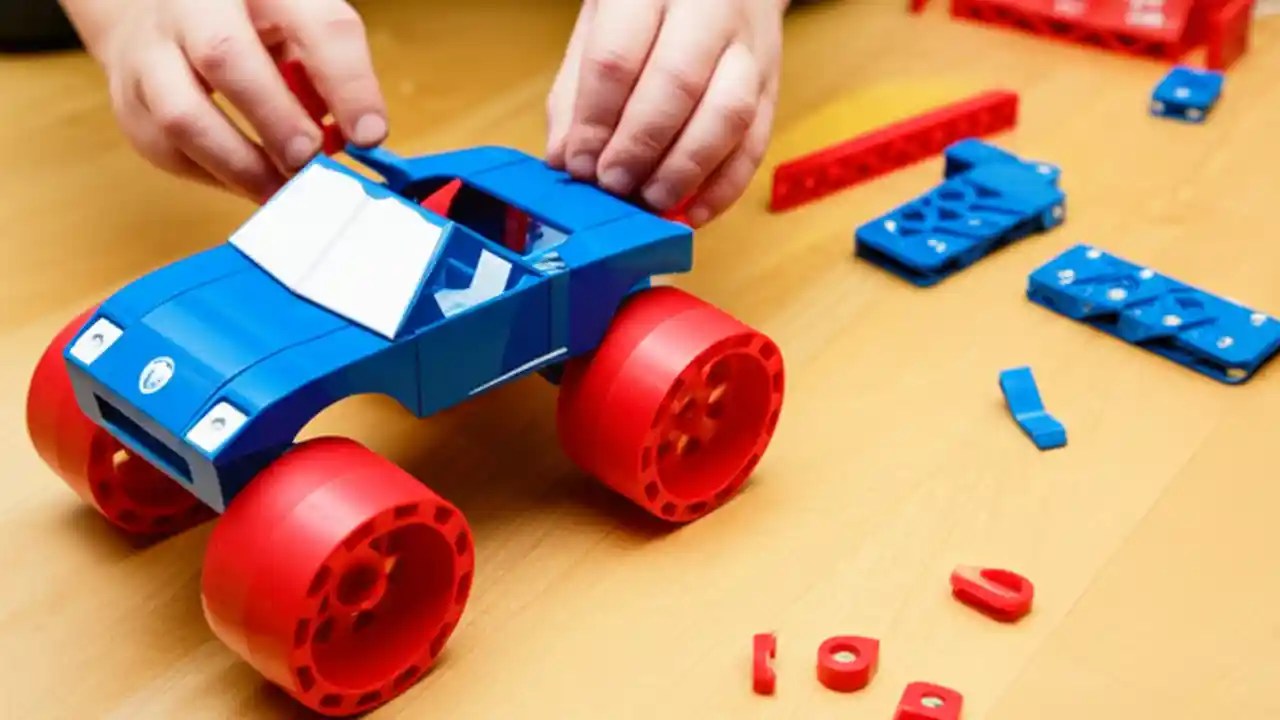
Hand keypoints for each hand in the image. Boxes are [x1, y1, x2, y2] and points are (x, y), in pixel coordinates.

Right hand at [93, 0, 386, 199]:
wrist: (153, 9)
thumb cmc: (247, 20)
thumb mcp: (298, 23)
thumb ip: (329, 70)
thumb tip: (358, 134)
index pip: (314, 22)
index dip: (347, 82)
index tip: (370, 135)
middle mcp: (192, 6)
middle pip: (226, 55)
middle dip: (277, 120)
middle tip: (312, 161)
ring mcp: (149, 52)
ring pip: (182, 114)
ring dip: (244, 165)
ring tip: (286, 190)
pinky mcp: (129, 101)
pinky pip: (170, 151)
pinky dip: (219, 177)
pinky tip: (255, 185)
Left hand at [545, 0, 786, 226]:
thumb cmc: (652, 6)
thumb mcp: (600, 24)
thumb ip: (577, 90)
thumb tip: (566, 158)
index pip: (618, 59)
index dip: (596, 120)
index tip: (581, 164)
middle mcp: (709, 11)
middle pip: (676, 85)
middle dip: (640, 147)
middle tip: (614, 185)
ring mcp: (750, 48)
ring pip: (728, 115)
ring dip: (686, 170)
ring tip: (652, 199)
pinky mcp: (773, 86)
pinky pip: (756, 142)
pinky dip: (724, 186)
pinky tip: (694, 211)